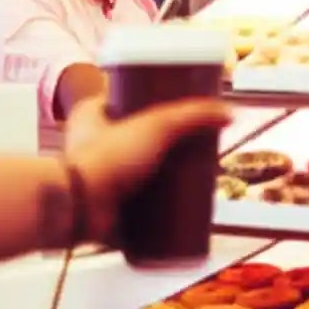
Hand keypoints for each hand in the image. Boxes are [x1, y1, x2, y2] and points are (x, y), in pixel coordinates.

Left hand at [63, 95, 230, 242]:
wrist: (79, 209)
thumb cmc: (108, 159)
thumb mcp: (157, 125)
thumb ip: (194, 116)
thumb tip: (229, 112)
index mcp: (92, 113)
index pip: (128, 98)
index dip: (155, 100)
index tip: (182, 108)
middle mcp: (91, 142)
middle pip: (138, 136)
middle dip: (166, 143)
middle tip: (195, 146)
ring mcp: (99, 176)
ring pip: (137, 170)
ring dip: (162, 174)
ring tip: (193, 176)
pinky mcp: (106, 206)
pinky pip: (135, 202)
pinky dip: (154, 205)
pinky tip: (178, 206)